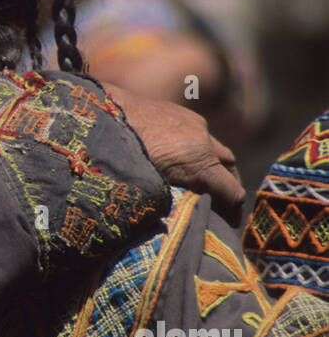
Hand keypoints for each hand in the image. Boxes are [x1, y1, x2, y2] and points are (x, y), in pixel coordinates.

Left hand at [103, 81, 244, 225]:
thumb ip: (173, 200)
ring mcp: (193, 123)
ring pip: (215, 147)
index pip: (232, 191)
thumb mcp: (150, 188)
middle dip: (228, 185)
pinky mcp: (181, 112)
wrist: (103, 113)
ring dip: (214, 165)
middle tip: (220, 203)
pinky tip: (182, 158)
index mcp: (199, 162)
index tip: (229, 224)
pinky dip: (198, 149)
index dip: (233, 211)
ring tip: (202, 182)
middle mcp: (202, 140)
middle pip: (229, 166)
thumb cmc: (121, 157)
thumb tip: (182, 214)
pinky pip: (199, 134)